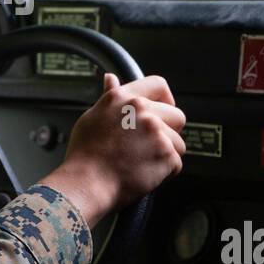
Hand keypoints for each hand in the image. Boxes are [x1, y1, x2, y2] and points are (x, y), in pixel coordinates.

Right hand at [38, 73, 185, 227]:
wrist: (86, 184)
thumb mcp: (92, 117)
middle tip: (147, 147)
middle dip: (168, 132)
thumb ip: (109, 97)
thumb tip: (112, 79)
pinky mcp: (166, 154)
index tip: (162, 112)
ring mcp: (156, 132)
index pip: (158, 85)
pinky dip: (164, 173)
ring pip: (178, 143)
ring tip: (141, 163)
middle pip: (176, 116)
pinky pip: (176, 163)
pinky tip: (144, 174)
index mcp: (124, 98)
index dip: (165, 100)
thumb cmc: (84, 155)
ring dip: (166, 154)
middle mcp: (142, 110)